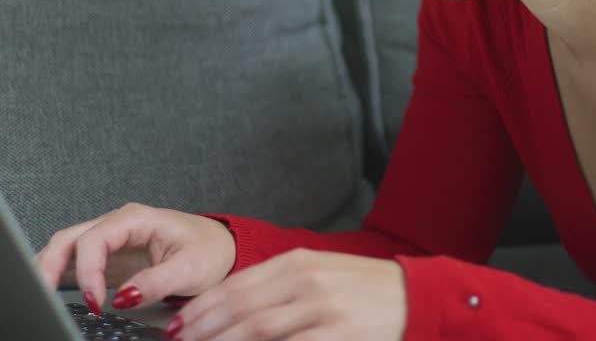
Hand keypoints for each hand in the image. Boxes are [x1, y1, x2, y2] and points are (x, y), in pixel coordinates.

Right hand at [34, 203, 236, 313]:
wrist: (219, 247)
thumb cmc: (208, 251)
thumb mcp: (190, 268)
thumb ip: (156, 282)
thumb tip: (123, 297)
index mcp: (136, 218)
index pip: (95, 239)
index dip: (88, 270)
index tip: (95, 300)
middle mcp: (118, 224)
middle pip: (69, 238)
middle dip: (50, 266)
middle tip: (44, 295)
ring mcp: (111, 238)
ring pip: (66, 247)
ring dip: (48, 268)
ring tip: (38, 294)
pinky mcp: (109, 256)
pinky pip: (75, 260)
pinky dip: (59, 274)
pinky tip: (50, 290)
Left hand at [167, 248, 406, 340]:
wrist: (417, 297)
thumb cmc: (367, 290)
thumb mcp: (322, 274)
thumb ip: (281, 287)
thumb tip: (237, 311)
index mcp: (297, 262)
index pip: (236, 285)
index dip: (202, 307)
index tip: (178, 324)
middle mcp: (304, 281)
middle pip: (238, 307)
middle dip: (202, 329)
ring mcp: (321, 308)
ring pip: (256, 329)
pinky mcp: (337, 334)